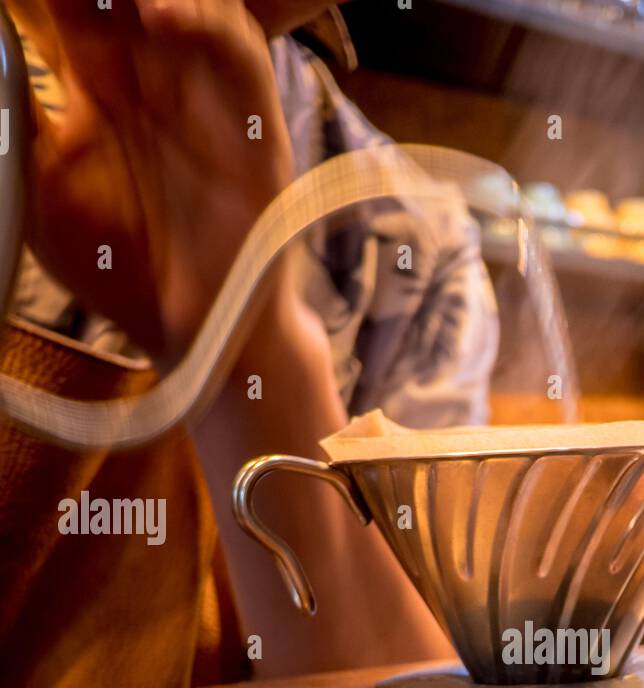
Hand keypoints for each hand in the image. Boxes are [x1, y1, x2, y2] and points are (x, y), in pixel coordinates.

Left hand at [17, 0, 293, 360]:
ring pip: (185, 0)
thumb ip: (16, 114)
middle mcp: (151, 71)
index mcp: (94, 79)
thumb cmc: (119, 269)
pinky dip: (203, 19)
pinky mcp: (253, 119)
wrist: (193, 331)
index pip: (67, 1)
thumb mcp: (39, 183)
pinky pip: (236, 47)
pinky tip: (160, 15)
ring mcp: (204, 90)